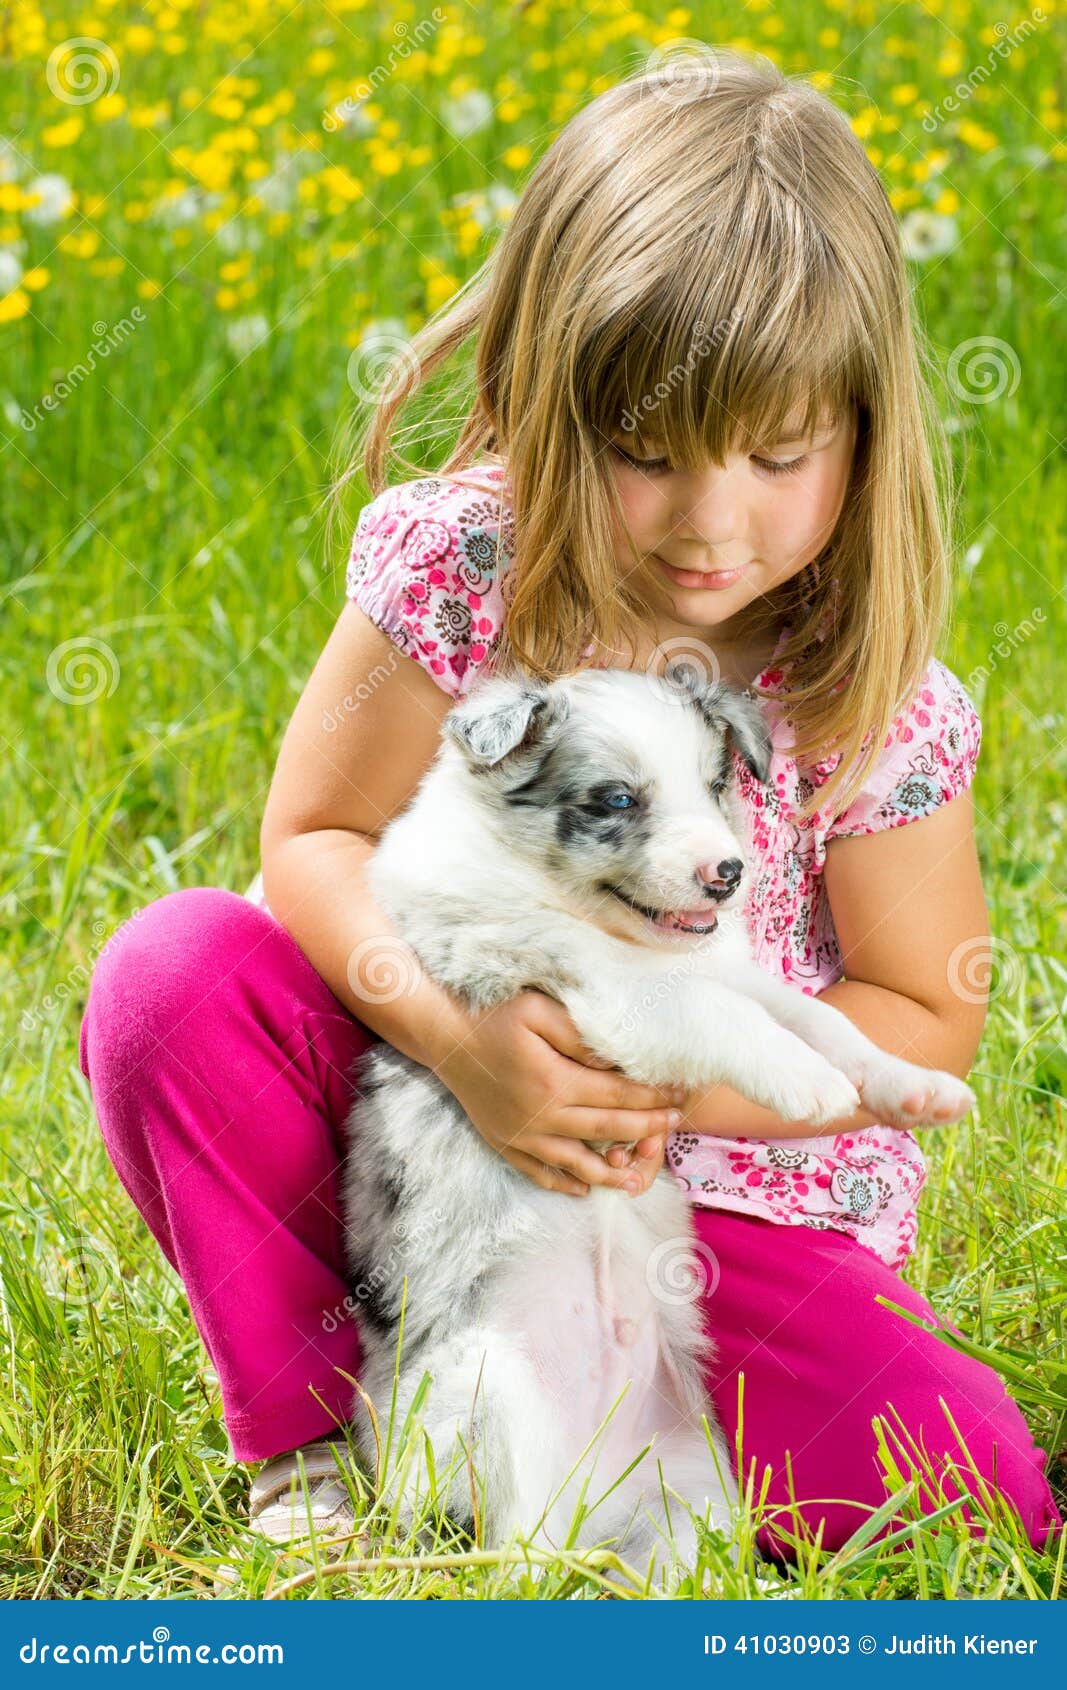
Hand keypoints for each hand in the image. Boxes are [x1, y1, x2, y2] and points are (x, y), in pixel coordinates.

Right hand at [432, 989, 684, 1196]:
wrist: (443, 1037)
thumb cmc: (494, 1015)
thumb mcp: (538, 1009)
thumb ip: (580, 1033)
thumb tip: (615, 1059)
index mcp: (555, 1082)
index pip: (618, 1093)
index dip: (653, 1096)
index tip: (680, 1094)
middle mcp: (541, 1117)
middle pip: (607, 1128)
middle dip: (647, 1128)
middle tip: (676, 1126)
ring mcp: (522, 1136)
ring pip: (577, 1162)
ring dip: (611, 1172)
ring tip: (639, 1179)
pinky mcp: (504, 1143)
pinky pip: (539, 1172)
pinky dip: (564, 1183)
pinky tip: (582, 1188)